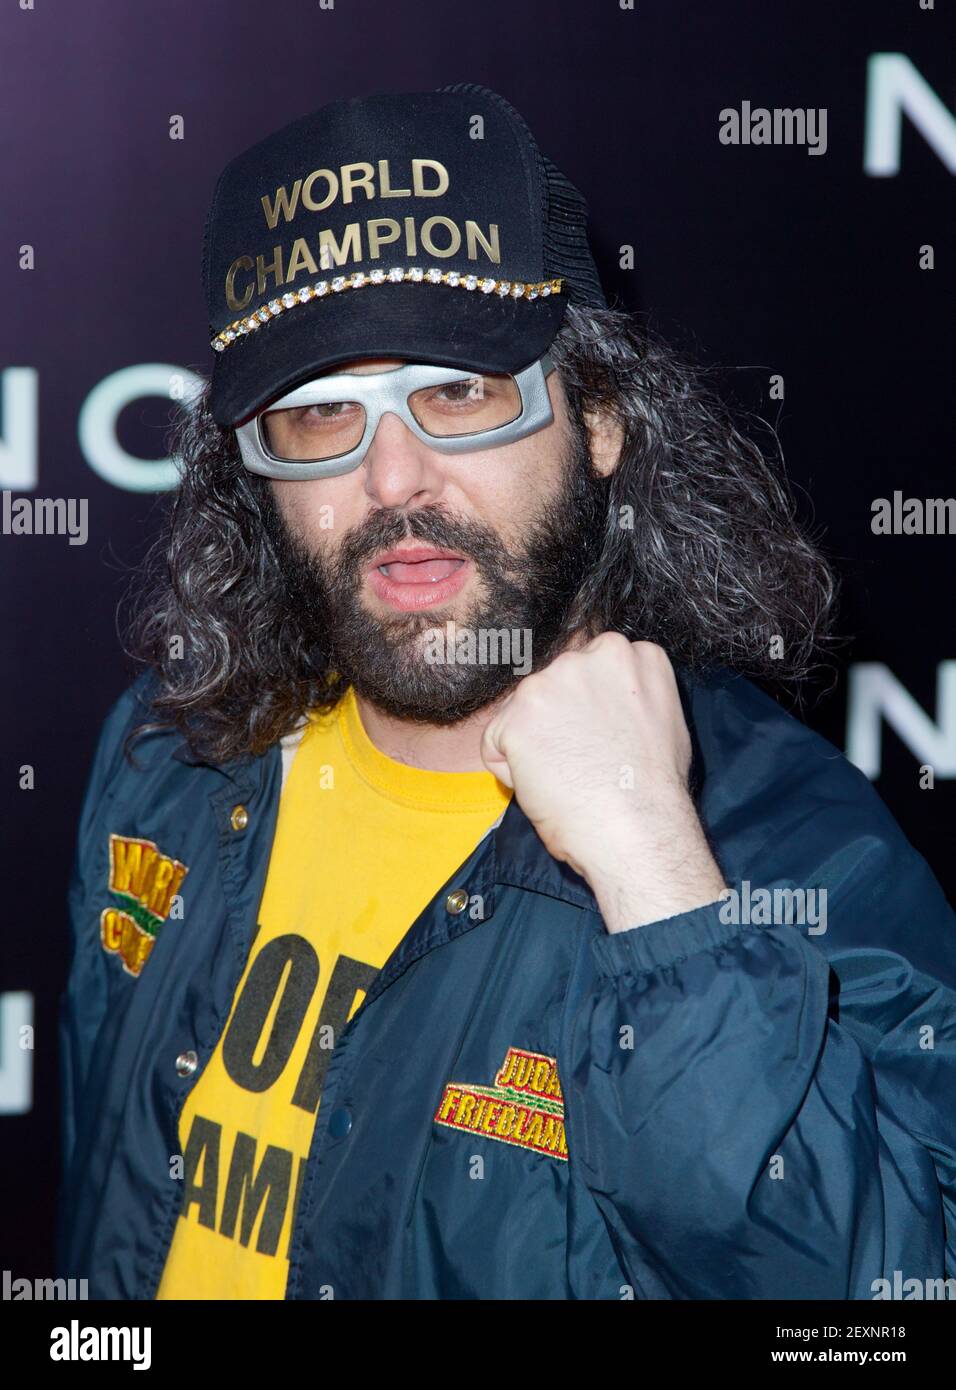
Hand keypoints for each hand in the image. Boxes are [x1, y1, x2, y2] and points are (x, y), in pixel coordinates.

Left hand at [480, 634, 726, 931]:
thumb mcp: (663, 717)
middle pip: (549, 688)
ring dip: (532, 745)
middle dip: (555, 721)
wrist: (638, 827)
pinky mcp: (517, 716)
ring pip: (519, 714)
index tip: (600, 739)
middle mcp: (582, 657)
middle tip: (581, 762)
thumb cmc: (655, 788)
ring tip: (567, 777)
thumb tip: (611, 703)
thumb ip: (630, 695)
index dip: (586, 711)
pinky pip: (495, 744)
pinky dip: (510, 770)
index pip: (584, 672)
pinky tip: (545, 786)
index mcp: (622, 653)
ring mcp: (546, 683)